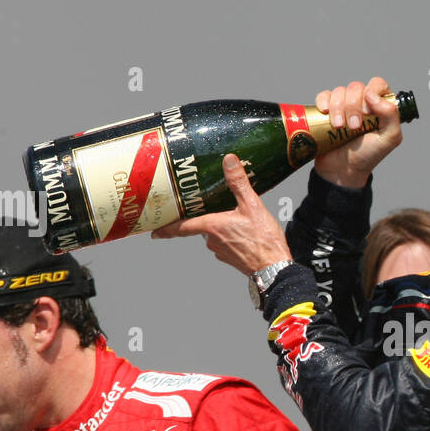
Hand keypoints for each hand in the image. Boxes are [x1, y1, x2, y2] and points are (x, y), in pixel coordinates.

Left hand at [152, 154, 292, 275]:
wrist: (275, 268)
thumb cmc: (263, 241)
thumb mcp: (252, 206)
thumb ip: (238, 183)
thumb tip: (229, 161)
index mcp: (212, 226)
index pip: (181, 227)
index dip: (166, 228)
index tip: (154, 231)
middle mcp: (212, 241)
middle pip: (200, 226)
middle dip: (204, 218)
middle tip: (207, 209)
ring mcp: (221, 252)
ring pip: (213, 235)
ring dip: (219, 228)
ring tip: (233, 218)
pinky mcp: (231, 259)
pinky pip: (225, 244)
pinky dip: (229, 238)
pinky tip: (243, 232)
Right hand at [312, 77, 403, 188]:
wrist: (343, 170)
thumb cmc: (368, 155)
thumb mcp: (389, 138)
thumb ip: (391, 114)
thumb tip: (371, 94)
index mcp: (380, 106)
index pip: (377, 84)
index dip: (371, 93)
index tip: (367, 113)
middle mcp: (362, 103)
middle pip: (356, 87)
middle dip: (353, 107)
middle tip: (354, 127)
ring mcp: (344, 106)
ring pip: (339, 91)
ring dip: (338, 108)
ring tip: (339, 127)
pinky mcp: (327, 111)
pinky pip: (324, 95)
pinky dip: (324, 102)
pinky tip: (325, 113)